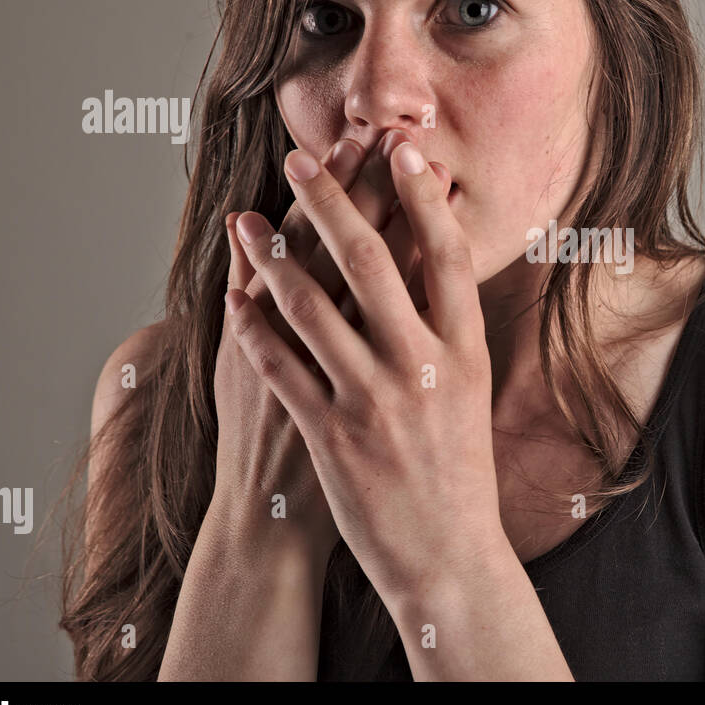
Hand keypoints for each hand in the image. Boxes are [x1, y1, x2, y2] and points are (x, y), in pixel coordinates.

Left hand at [224, 137, 501, 606]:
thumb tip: (432, 259)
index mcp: (466, 352)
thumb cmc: (459, 469)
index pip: (445, 255)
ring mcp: (375, 401)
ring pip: (313, 307)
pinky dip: (251, 328)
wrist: (448, 556)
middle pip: (371, 263)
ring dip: (272, 255)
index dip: (421, 196)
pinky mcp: (331, 436)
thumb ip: (449, 328)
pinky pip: (280, 367)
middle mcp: (423, 367)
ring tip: (246, 221)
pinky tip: (232, 298)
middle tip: (303, 156)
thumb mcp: (472, 392)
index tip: (401, 147)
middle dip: (333, 200)